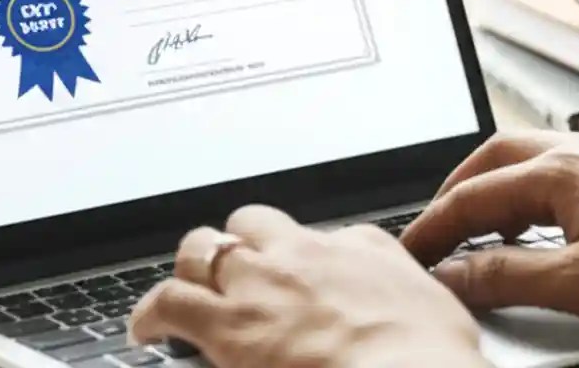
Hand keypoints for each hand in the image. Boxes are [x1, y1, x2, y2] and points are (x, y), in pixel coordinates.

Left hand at [128, 205, 488, 367]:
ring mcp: (262, 283)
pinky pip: (168, 301)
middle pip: (252, 223)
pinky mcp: (227, 323)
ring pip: (203, 248)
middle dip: (238, 244)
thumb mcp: (434, 306)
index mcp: (359, 248)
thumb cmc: (427, 355)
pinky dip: (150, 313)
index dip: (301, 257)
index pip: (321, 235)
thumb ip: (404, 288)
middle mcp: (305, 253)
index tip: (299, 277)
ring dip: (193, 267)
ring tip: (184, 290)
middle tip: (232, 272)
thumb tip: (407, 295)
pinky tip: (145, 328)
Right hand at [400, 130, 578, 334]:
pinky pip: (556, 175)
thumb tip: (453, 274)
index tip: (407, 255)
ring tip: (474, 232)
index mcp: (561, 170)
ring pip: (527, 161)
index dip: (432, 228)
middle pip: (494, 158)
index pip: (472, 195)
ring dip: (491, 192)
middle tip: (434, 231)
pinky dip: (525, 198)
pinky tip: (531, 232)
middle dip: (456, 192)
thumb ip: (506, 276)